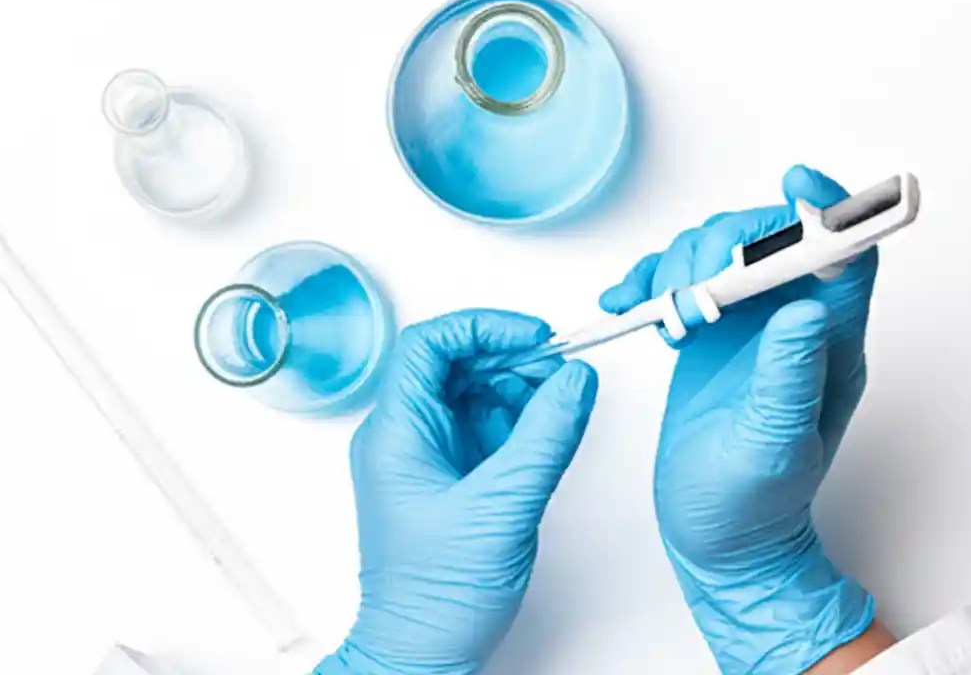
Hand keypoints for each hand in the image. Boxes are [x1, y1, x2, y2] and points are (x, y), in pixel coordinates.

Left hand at [317, 310, 599, 674]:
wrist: (420, 654)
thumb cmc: (436, 597)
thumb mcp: (503, 508)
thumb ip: (545, 437)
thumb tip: (574, 380)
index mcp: (395, 434)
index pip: (428, 345)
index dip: (483, 327)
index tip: (534, 336)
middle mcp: (403, 438)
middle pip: (452, 363)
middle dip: (508, 357)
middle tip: (558, 369)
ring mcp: (425, 457)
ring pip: (470, 393)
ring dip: (516, 387)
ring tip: (557, 401)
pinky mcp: (448, 478)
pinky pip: (482, 428)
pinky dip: (516, 420)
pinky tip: (545, 429)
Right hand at [600, 166, 877, 673]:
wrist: (717, 537)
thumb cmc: (754, 504)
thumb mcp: (772, 446)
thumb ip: (789, 377)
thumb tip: (806, 309)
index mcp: (827, 346)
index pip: (844, 254)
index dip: (828, 209)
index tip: (796, 182)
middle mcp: (790, 325)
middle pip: (768, 239)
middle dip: (724, 245)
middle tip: (694, 290)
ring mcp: (747, 326)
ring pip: (718, 250)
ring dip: (680, 264)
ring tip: (663, 313)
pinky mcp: (708, 334)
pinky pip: (679, 280)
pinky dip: (649, 281)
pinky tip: (630, 304)